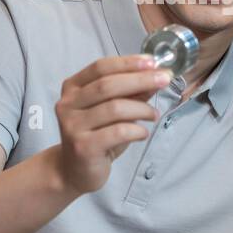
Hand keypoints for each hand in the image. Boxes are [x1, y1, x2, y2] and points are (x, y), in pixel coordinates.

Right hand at [54, 54, 168, 194]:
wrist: (74, 170)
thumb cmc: (96, 135)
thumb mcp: (113, 110)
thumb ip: (131, 93)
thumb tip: (156, 76)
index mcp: (73, 88)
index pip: (100, 67)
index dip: (128, 62)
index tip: (152, 62)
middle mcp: (68, 104)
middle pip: (107, 85)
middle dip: (140, 80)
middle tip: (164, 79)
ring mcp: (73, 126)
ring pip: (114, 108)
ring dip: (141, 109)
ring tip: (153, 115)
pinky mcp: (83, 147)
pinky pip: (117, 132)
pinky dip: (136, 130)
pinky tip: (143, 133)